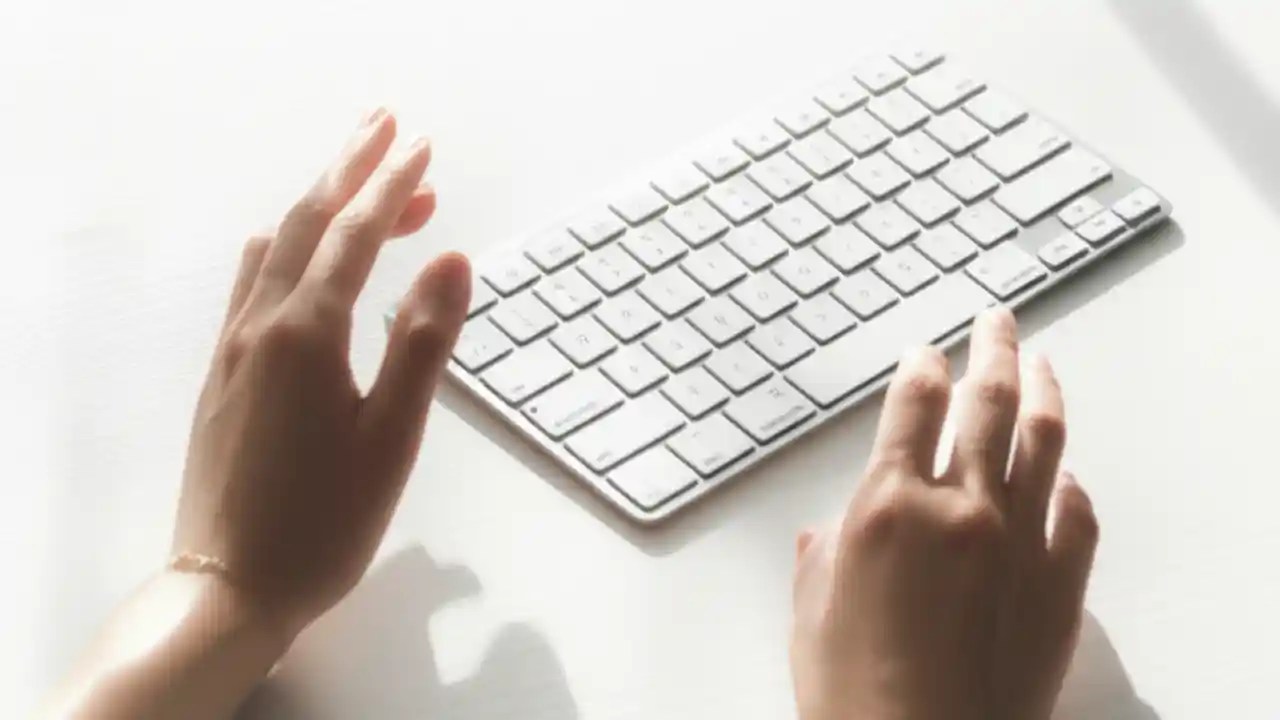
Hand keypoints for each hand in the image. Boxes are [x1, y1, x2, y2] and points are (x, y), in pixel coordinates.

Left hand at [173, 108, 471, 636]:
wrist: (228, 584)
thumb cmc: (324, 520)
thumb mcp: (392, 436)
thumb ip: (423, 341)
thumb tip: (453, 258)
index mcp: (308, 333)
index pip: (356, 234)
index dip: (392, 184)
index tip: (423, 145)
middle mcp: (261, 324)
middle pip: (308, 220)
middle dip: (351, 167)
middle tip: (390, 126)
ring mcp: (234, 347)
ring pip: (277, 246)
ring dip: (323, 204)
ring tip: (366, 186)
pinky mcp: (223, 373)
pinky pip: (255, 279)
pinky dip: (291, 244)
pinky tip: (304, 256)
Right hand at [790, 309, 1099, 719]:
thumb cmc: (855, 695)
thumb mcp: (811, 612)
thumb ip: (822, 555)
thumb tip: (829, 533)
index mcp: (888, 506)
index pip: (913, 403)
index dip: (921, 365)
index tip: (926, 350)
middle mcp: (960, 507)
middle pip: (987, 399)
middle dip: (994, 347)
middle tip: (997, 319)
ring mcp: (1019, 542)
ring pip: (1043, 439)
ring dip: (1043, 389)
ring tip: (1041, 361)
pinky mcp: (1061, 585)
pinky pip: (1078, 513)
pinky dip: (1073, 482)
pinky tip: (1068, 471)